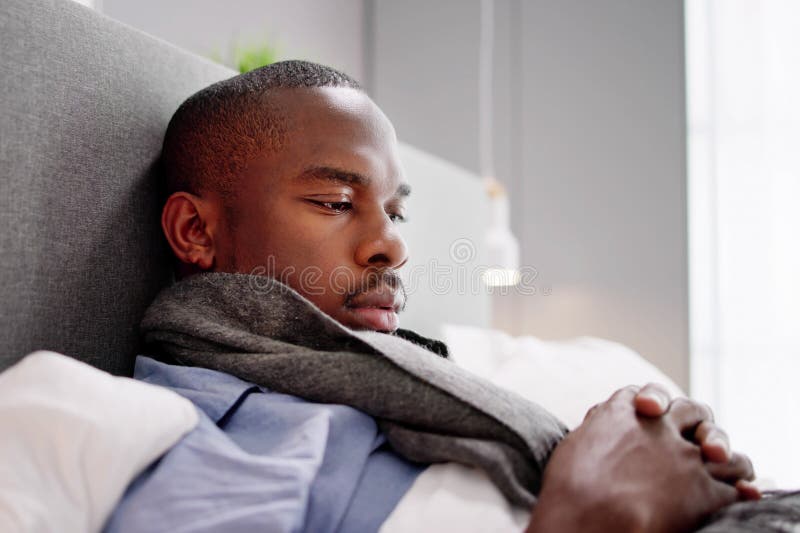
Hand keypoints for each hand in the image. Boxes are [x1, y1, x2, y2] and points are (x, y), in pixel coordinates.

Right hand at [526, 386, 740, 532]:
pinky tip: (743, 494)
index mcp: (624, 410)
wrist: (587, 516)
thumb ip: (598, 428)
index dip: (655, 403)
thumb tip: (600, 420)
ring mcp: (685, 456)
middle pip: (692, 410)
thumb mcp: (577, 442)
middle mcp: (659, 425)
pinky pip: (735, 484)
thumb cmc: (570, 487)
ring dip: (724, 454)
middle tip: (701, 441)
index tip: (654, 413)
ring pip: (720, 444)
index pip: (649, 394)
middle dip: (699, 423)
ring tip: (727, 464)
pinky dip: (742, 490)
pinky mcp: (704, 490)